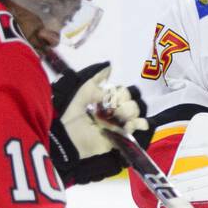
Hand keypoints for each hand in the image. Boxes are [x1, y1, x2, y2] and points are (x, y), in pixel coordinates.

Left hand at [48, 63, 149, 184]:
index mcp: (106, 101)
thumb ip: (95, 83)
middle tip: (115, 111)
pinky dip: (139, 125)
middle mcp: (114, 111)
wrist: (69, 140)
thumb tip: (110, 67)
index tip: (112, 98)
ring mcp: (119, 124)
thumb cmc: (72, 117)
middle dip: (126, 104)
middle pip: (132, 102)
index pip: (123, 92)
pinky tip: (131, 126)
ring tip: (122, 119)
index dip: (121, 94)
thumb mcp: (81, 95)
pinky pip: (137, 129)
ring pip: (136, 113)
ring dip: (131, 113)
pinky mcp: (121, 137)